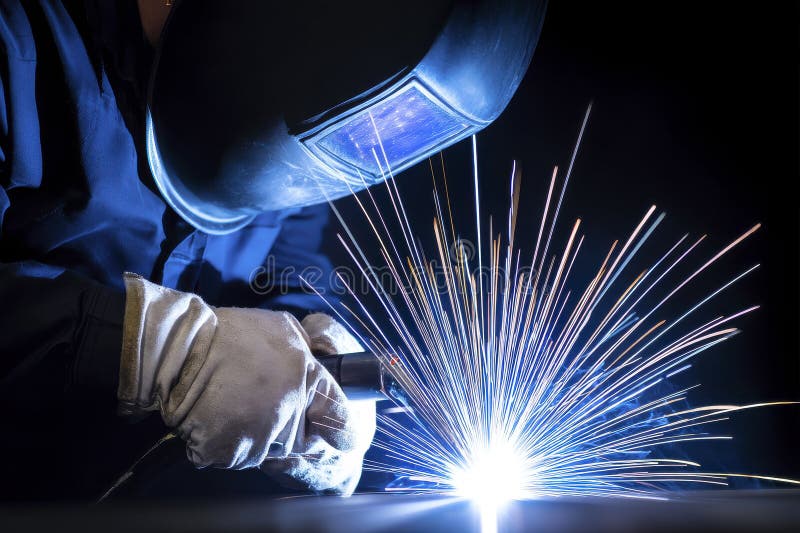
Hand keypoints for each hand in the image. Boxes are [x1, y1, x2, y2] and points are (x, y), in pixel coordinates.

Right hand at [118, 274, 374, 493]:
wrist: (181, 349)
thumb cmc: (232, 334)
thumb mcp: (285, 328)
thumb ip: (308, 350)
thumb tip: (320, 363)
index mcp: (306, 381)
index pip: (341, 419)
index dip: (344, 430)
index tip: (344, 436)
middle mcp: (287, 413)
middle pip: (301, 439)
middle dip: (288, 426)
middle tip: (262, 399)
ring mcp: (258, 436)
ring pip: (268, 449)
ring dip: (256, 434)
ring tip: (235, 402)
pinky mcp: (229, 452)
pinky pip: (237, 456)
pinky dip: (228, 442)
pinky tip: (218, 415)